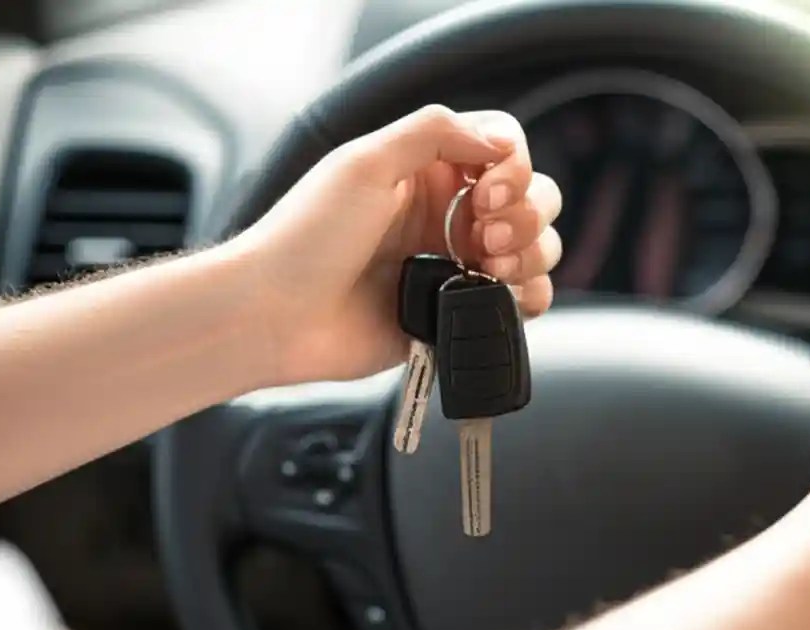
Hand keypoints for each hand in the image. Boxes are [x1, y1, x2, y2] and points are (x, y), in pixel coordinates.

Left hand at [225, 105, 562, 383]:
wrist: (274, 316)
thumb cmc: (305, 238)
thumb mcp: (364, 163)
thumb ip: (434, 132)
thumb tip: (499, 140)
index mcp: (425, 169)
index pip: (504, 149)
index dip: (513, 169)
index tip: (487, 194)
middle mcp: (445, 213)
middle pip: (531, 198)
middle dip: (526, 214)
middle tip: (486, 237)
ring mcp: (455, 264)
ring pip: (535, 248)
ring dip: (533, 253)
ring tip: (492, 268)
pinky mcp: (456, 311)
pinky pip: (519, 301)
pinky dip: (531, 296)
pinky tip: (506, 295)